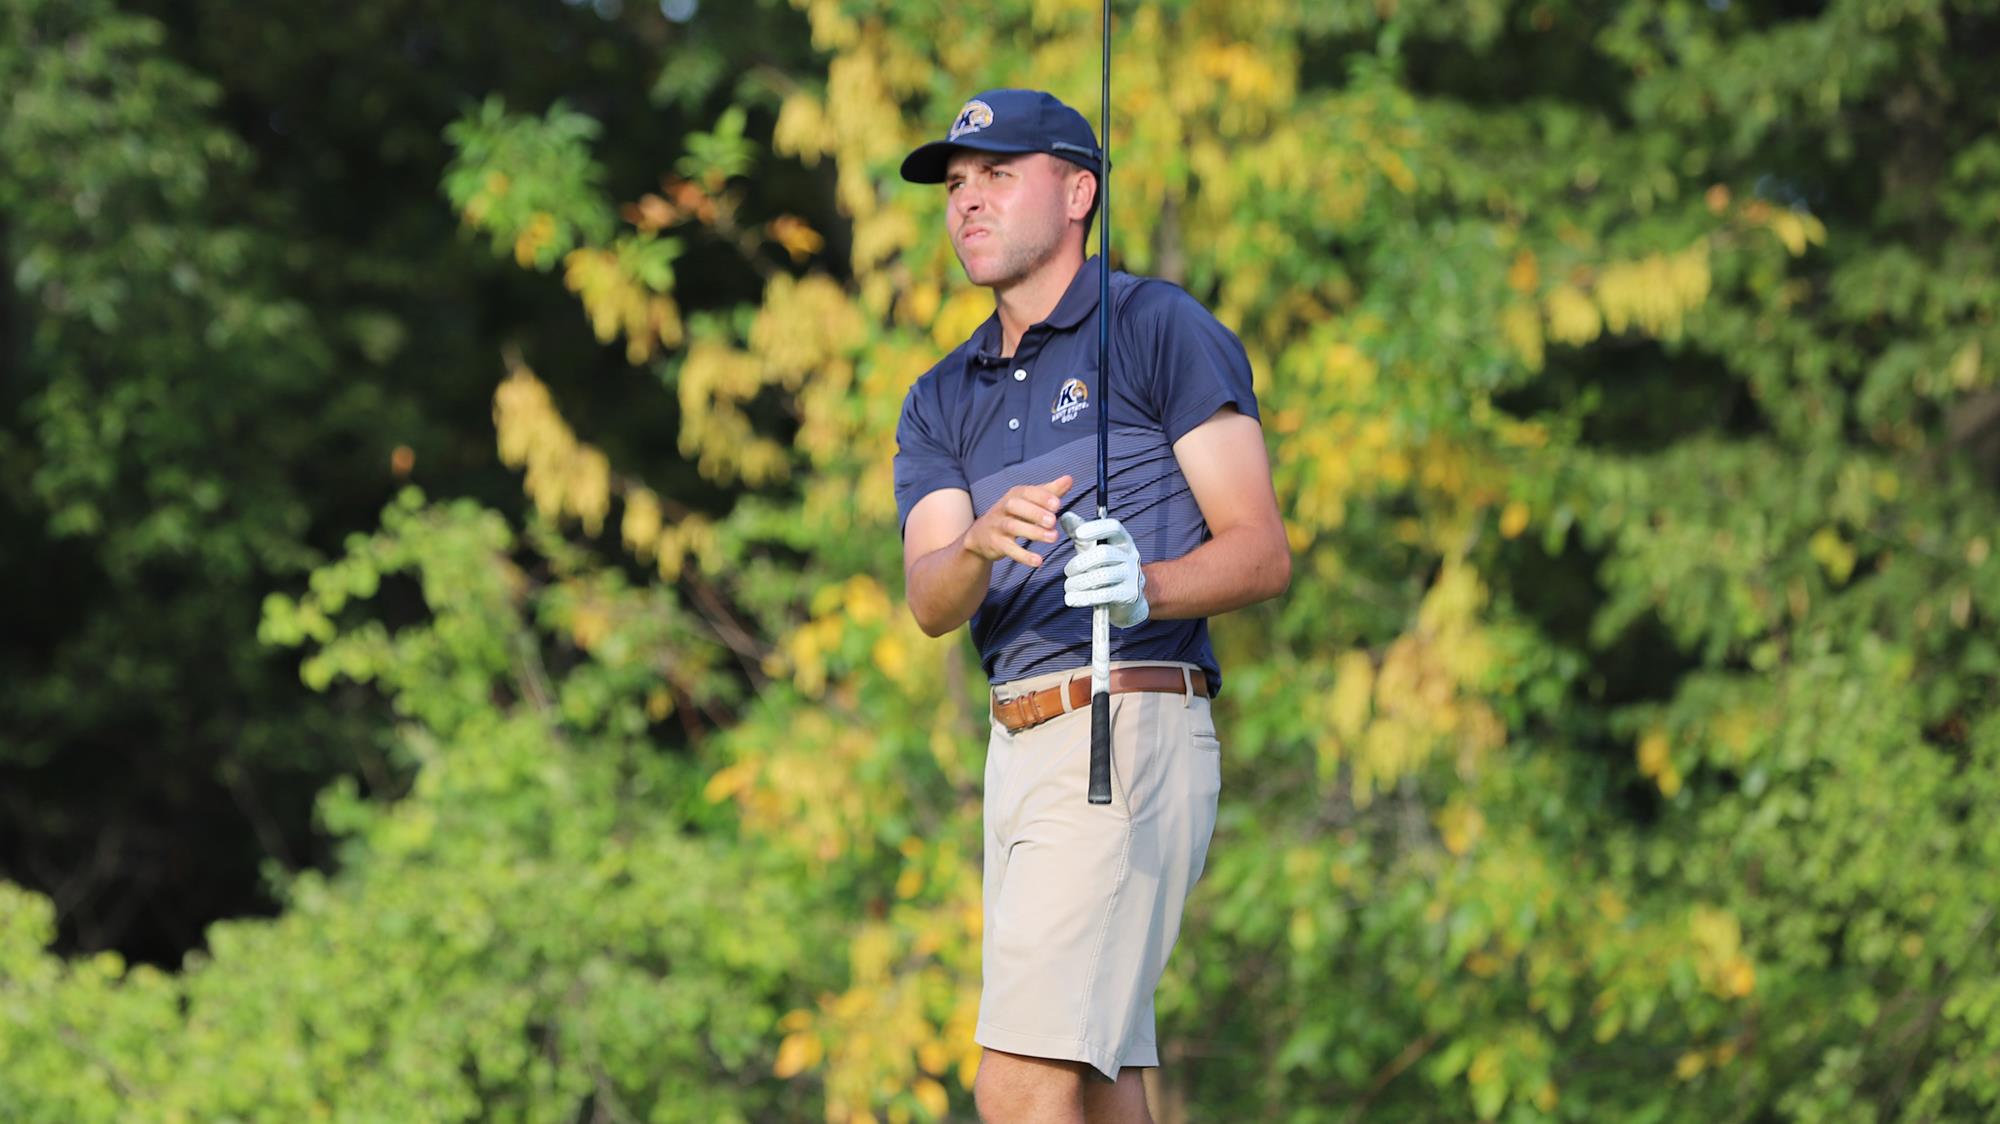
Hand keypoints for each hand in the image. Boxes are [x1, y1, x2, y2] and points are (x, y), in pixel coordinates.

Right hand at [962, 474, 1073, 567]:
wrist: (981, 535)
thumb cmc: (1012, 515)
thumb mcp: (1029, 501)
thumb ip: (1049, 492)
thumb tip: (1069, 479)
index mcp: (1015, 495)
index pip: (1027, 492)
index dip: (1041, 497)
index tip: (1057, 504)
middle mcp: (1004, 508)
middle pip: (1016, 506)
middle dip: (1035, 513)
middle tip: (1053, 521)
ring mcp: (998, 526)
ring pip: (1012, 527)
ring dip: (1033, 532)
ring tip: (1053, 538)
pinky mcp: (996, 543)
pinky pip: (1008, 549)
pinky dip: (1023, 555)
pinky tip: (1038, 560)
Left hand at [1059, 512, 1149, 627]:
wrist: (1125, 600)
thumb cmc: (1104, 568)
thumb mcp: (1092, 548)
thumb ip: (1078, 532)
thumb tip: (1065, 516)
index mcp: (1122, 540)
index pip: (1114, 527)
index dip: (1097, 528)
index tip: (1078, 534)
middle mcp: (1131, 555)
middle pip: (1104, 553)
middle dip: (1080, 563)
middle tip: (1067, 572)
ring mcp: (1132, 575)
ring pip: (1103, 576)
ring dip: (1080, 582)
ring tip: (1069, 587)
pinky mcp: (1129, 594)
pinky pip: (1105, 594)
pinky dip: (1085, 597)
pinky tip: (1072, 599)